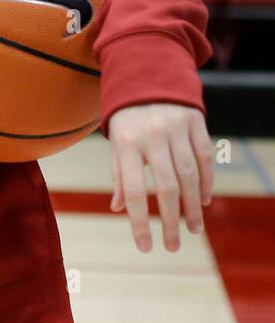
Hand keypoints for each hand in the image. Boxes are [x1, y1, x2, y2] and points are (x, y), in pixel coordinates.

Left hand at [108, 103, 213, 252]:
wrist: (147, 74)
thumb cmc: (127, 117)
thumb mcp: (116, 142)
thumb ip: (120, 174)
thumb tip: (119, 209)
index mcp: (126, 143)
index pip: (134, 191)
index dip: (139, 222)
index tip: (145, 247)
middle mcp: (152, 136)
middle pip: (167, 187)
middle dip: (170, 221)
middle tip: (172, 246)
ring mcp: (176, 129)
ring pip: (189, 176)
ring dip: (192, 207)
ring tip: (192, 229)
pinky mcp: (196, 123)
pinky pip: (204, 159)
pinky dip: (206, 183)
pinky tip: (203, 202)